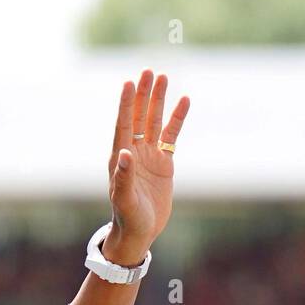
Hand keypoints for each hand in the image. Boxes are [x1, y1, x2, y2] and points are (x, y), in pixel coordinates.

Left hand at [103, 70, 189, 264]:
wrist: (140, 232)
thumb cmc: (128, 217)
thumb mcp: (124, 198)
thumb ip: (123, 176)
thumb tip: (124, 153)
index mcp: (120, 158)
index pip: (124, 124)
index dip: (127, 104)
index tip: (130, 82)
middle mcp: (134, 152)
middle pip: (139, 117)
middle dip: (144, 95)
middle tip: (149, 72)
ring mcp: (149, 156)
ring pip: (155, 122)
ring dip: (158, 101)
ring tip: (163, 78)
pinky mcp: (164, 164)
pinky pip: (171, 137)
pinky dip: (177, 120)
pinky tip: (183, 102)